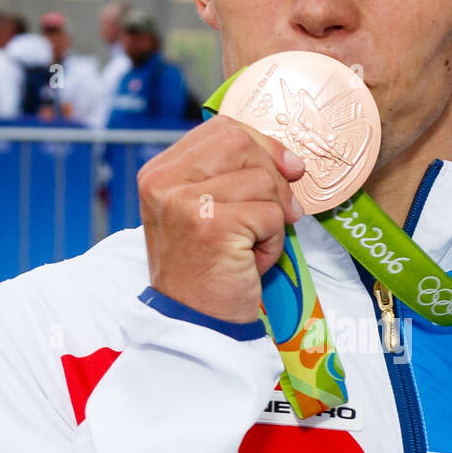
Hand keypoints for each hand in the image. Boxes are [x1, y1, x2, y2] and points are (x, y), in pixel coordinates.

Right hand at [138, 115, 304, 323]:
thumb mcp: (207, 211)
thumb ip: (232, 176)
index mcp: (159, 172)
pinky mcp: (212, 225)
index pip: (222, 129)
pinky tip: (251, 261)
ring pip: (262, 180)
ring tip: (250, 247)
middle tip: (277, 215)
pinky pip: (271, 215)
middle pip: (242, 143)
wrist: (194, 322)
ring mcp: (185, 202)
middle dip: (273, 177)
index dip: (263, 145)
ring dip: (272, 219)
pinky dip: (273, 242)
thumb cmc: (207, 269)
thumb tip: (292, 161)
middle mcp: (164, 181)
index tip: (287, 169)